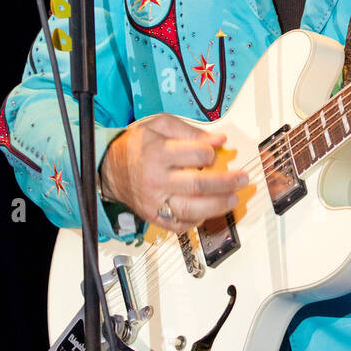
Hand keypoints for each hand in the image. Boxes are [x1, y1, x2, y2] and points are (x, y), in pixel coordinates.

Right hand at [99, 113, 247, 232]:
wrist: (109, 168)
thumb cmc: (136, 145)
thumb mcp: (159, 125)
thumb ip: (190, 131)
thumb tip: (219, 139)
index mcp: (157, 153)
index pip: (196, 155)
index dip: (212, 153)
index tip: (216, 152)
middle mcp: (156, 179)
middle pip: (197, 185)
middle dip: (225, 182)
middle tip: (241, 178)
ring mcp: (154, 201)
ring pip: (191, 209)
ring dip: (217, 205)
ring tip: (232, 199)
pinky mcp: (153, 216)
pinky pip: (179, 225)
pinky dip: (197, 220)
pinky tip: (207, 211)